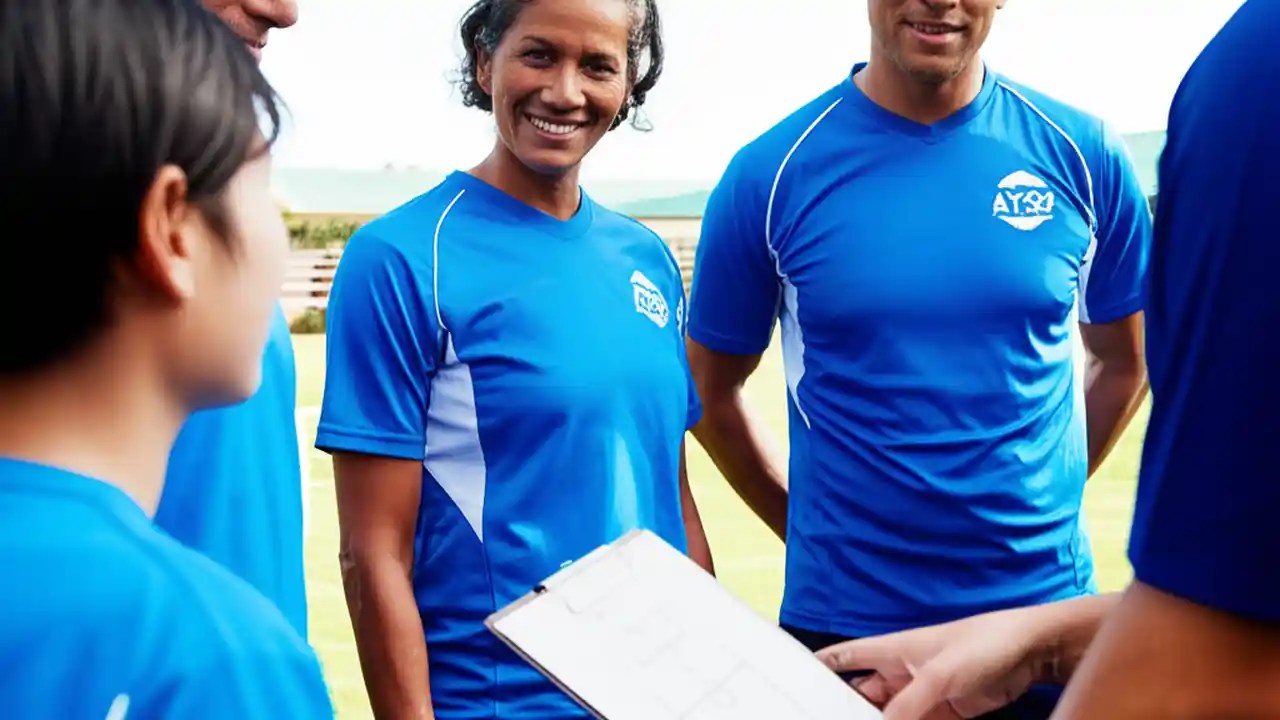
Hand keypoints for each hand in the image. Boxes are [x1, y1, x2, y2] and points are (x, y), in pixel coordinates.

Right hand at [815, 608, 1052, 719]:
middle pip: (862, 694)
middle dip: (844, 708)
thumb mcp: (939, 678)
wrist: (1031, 652)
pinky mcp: (945, 712)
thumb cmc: (982, 645)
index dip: (818, 665)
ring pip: (887, 715)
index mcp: (892, 650)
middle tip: (819, 719)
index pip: (845, 657)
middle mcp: (901, 672)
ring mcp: (922, 694)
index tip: (792, 678)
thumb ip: (907, 707)